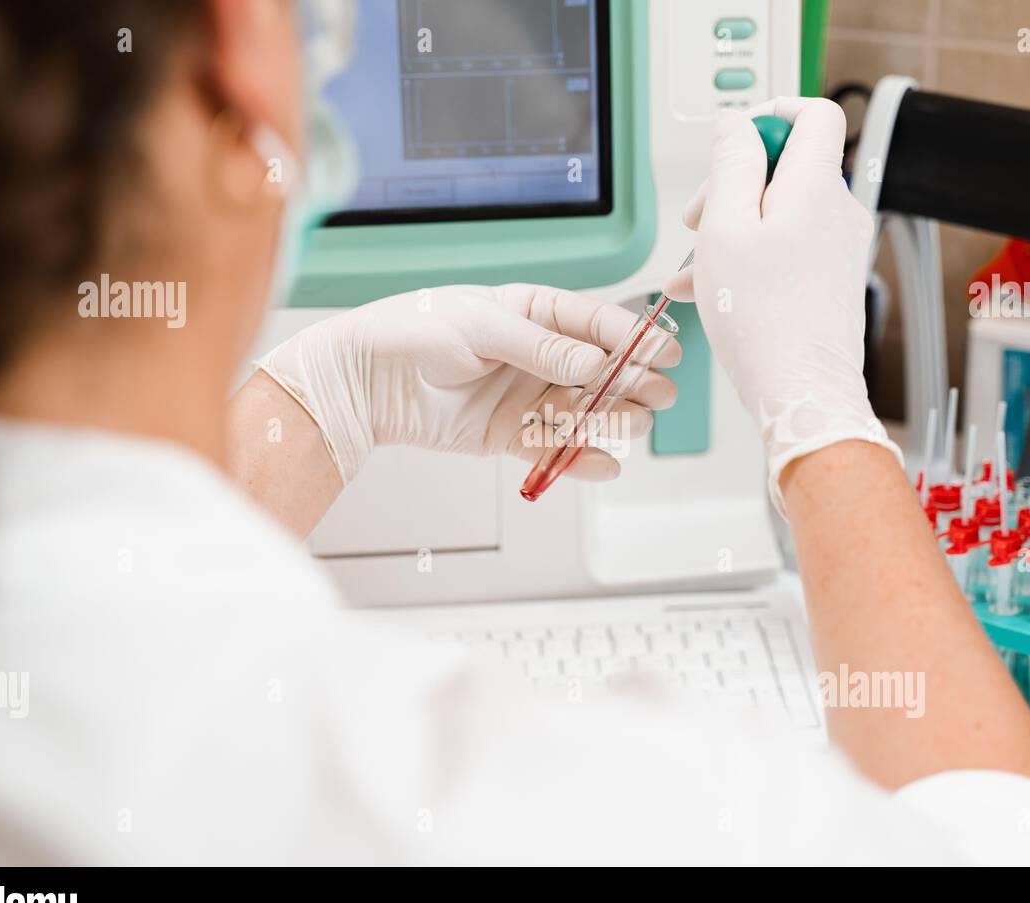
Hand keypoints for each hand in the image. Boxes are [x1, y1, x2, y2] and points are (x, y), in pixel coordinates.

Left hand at [254, 284, 680, 482]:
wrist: (364, 379)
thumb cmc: (414, 331)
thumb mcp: (484, 326)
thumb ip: (544, 348)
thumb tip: (597, 365)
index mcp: (534, 311)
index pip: (596, 323)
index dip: (634, 338)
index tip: (665, 352)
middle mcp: (538, 354)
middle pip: (601, 371)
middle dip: (633, 382)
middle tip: (657, 395)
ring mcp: (526, 395)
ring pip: (585, 411)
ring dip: (613, 420)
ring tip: (631, 426)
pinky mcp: (510, 434)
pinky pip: (554, 447)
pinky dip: (580, 458)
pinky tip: (604, 463)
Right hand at [662, 98, 900, 511]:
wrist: (801, 394)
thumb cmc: (762, 322)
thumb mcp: (724, 229)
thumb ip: (730, 165)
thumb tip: (736, 127)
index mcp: (815, 188)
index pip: (816, 115)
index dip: (772, 114)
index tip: (736, 137)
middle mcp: (838, 213)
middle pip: (786, 168)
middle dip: (733, 184)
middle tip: (696, 219)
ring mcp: (838, 250)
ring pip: (779, 215)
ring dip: (731, 230)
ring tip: (690, 270)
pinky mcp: (830, 283)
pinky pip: (786, 251)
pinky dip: (748, 259)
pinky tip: (707, 292)